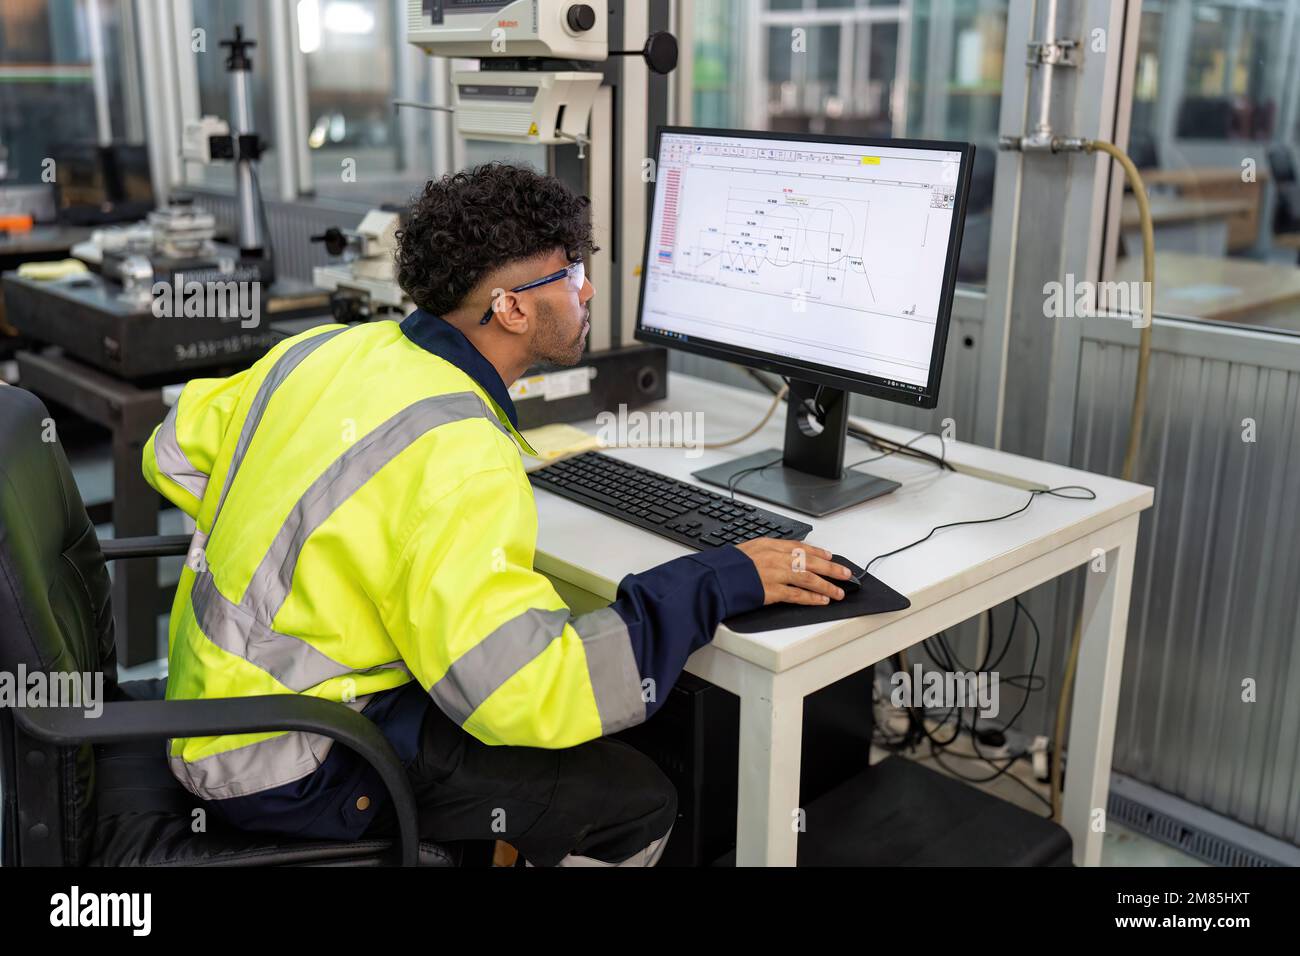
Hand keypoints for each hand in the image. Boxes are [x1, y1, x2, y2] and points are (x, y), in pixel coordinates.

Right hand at [735, 539, 851, 605]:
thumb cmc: (725, 567)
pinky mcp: (772, 591)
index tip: (829, 556)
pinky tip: (822, 600)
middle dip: (831, 568)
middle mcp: (775, 557)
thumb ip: (764, 553)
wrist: (712, 577)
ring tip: (839, 591)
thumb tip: (779, 558)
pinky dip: (812, 598)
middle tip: (846, 574)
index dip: (818, 552)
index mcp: (768, 544)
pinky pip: (797, 595)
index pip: (800, 547)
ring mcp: (775, 574)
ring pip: (809, 578)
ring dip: (826, 585)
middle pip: (810, 561)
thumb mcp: (745, 551)